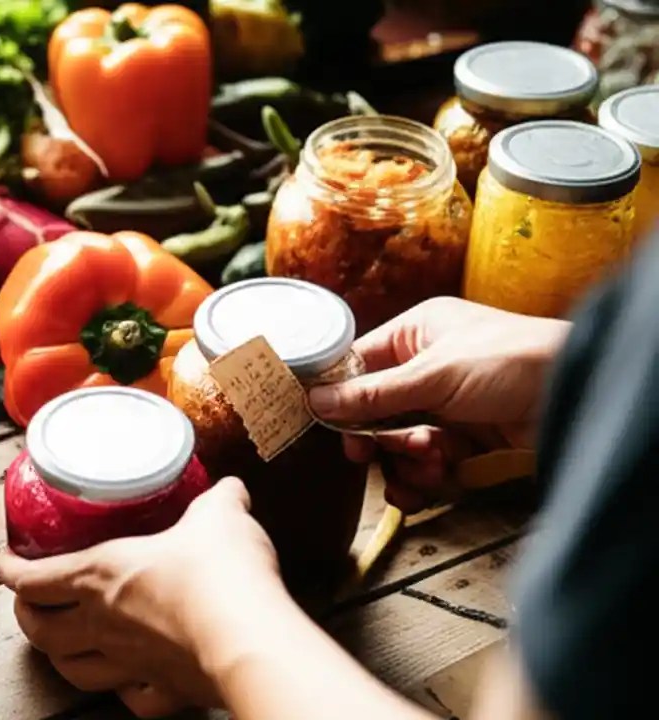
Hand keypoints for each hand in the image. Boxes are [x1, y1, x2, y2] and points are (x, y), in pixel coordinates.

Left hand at [0, 479, 284, 715]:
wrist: (252, 640)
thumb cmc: (222, 574)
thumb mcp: (220, 516)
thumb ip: (220, 500)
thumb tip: (231, 489)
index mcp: (102, 574)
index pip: (34, 578)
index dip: (12, 571)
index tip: (8, 563)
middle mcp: (105, 623)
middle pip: (40, 631)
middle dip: (26, 618)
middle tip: (28, 605)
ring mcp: (131, 664)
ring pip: (73, 671)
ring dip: (59, 658)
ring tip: (60, 646)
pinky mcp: (165, 693)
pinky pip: (132, 699)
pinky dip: (123, 691)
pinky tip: (127, 684)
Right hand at [307, 298, 568, 511]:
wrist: (576, 393)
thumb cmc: (512, 361)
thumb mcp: (433, 374)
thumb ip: (372, 393)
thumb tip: (315, 400)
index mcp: (417, 334)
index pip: (358, 365)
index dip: (340, 397)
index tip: (326, 424)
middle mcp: (427, 368)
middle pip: (375, 413)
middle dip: (380, 437)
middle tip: (372, 454)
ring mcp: (447, 407)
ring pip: (399, 444)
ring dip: (407, 459)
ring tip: (432, 457)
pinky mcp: (467, 442)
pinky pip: (427, 465)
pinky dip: (427, 478)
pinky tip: (437, 479)